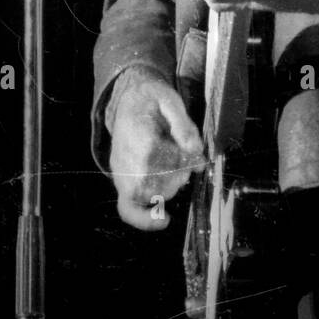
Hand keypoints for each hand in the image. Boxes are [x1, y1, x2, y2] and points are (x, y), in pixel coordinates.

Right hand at [109, 67, 204, 230]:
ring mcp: (121, 173)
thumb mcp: (170, 100)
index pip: (157, 156)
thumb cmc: (151, 99)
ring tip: (178, 167)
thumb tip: (197, 151)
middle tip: (189, 158)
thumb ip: (184, 125)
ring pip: (148, 196)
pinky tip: (165, 219)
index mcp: (136, 133)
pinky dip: (145, 218)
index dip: (181, 159)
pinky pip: (127, 209)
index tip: (195, 154)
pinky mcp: (122, 183)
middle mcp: (125, 157)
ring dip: (170, 186)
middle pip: (155, 180)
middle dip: (179, 173)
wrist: (127, 100)